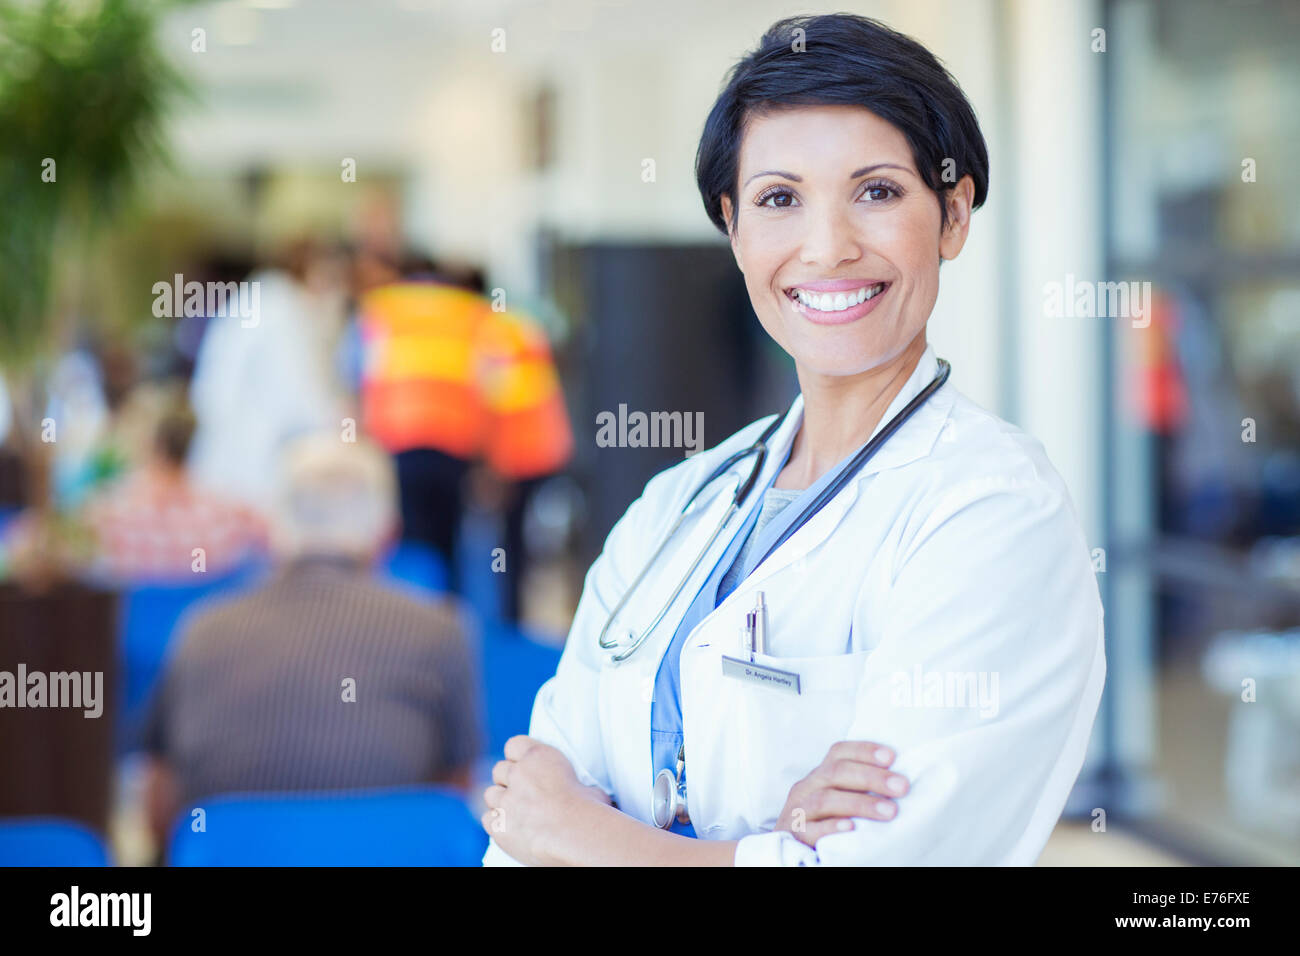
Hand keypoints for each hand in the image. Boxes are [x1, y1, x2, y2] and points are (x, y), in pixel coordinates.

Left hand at [481, 735, 611, 865]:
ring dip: (501, 802)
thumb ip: (573, 785)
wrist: (576, 835)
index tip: (523, 764)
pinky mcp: (498, 825)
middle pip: (499, 770)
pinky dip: (498, 824)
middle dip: (508, 780)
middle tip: (522, 792)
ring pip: (490, 794)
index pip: (514, 745)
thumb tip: (583, 795)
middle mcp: (518, 774)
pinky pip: (488, 820)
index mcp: (538, 757)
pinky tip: (512, 829)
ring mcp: (505, 800)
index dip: (517, 756)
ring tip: (516, 813)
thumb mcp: (587, 786)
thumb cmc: (589, 810)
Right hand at [776, 741, 909, 847]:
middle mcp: (807, 786)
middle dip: (871, 778)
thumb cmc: (828, 819)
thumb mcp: (840, 796)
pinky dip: (831, 827)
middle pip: (836, 773)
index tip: (891, 757)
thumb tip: (900, 780)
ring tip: (890, 811)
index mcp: (821, 774)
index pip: (839, 752)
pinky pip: (810, 830)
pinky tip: (852, 828)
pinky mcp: (795, 834)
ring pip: (825, 800)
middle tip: (901, 787)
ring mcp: (798, 810)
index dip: (864, 751)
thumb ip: (860, 786)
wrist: (795, 843)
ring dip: (860, 804)